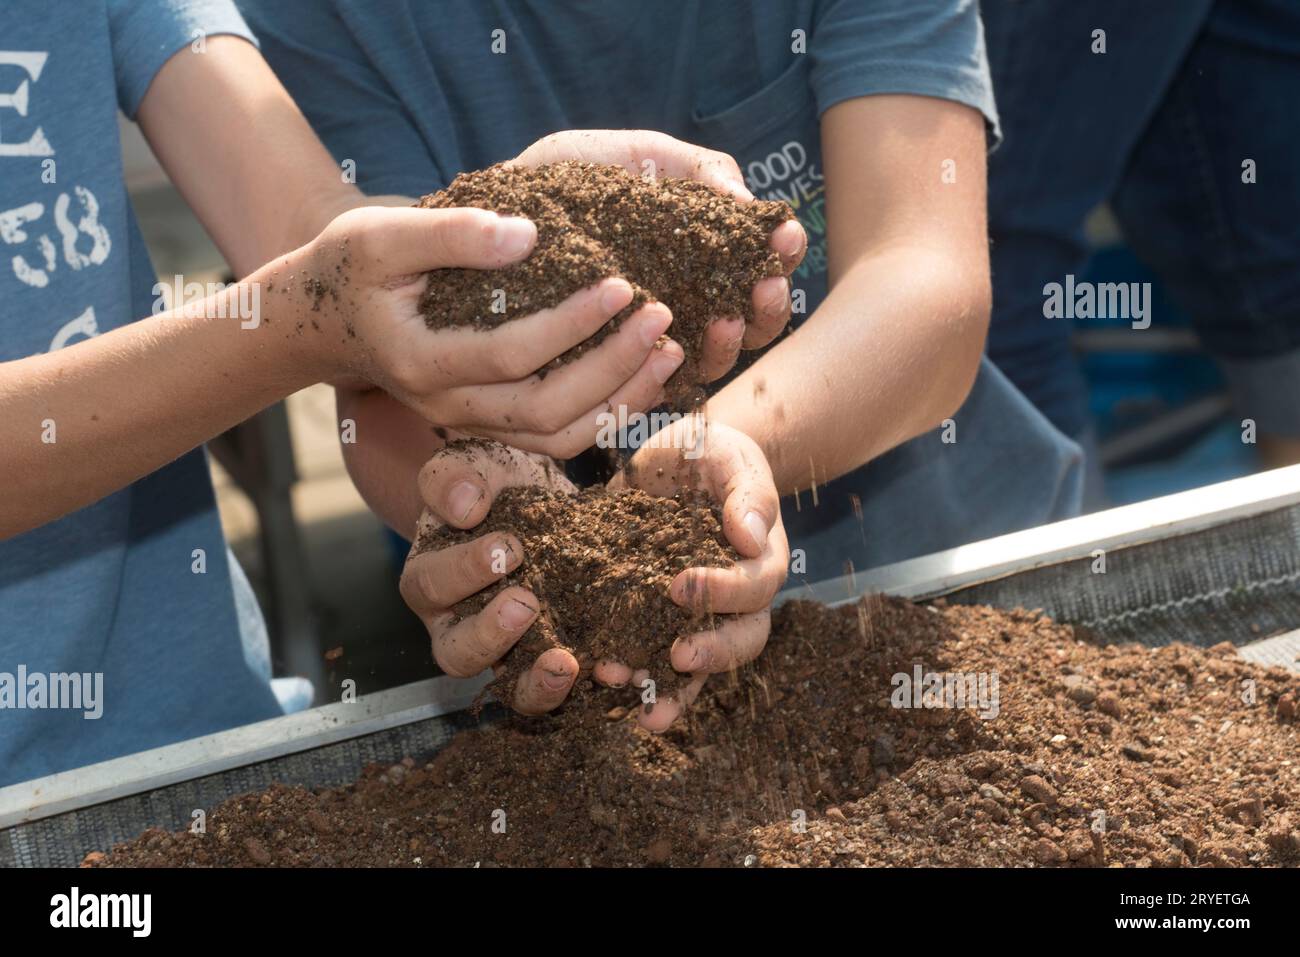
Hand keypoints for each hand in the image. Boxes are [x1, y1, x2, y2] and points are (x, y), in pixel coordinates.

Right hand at [264, 205, 683, 457]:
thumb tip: (529, 235)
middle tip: (661, 317)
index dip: (572, 325)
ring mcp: (468, 425)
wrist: (321, 320)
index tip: (622, 284)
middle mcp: (446, 408)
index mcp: (420, 363)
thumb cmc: (351, 267)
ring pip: (557, 438)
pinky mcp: (488, 425)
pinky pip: (556, 439)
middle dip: (612, 367)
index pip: (510, 355)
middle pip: (545, 411)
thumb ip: (453, 234)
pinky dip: (607, 415)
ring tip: (669, 351)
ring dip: (621, 401)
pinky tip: (645, 376)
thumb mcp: (383, 235)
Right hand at [399, 440, 584, 713]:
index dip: (465, 571)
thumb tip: (466, 506)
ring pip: (508, 687)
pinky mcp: (545, 660)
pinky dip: (575, 686)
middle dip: (491, 634)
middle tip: (526, 603)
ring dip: (534, 682)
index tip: (508, 546)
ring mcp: (504, 652)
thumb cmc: (489, 485)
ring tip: (564, 662)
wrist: (531, 498)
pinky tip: (602, 668)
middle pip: (458, 653)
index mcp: (429, 581)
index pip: (431, 585)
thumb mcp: (467, 466)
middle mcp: (458, 627)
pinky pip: (553, 689)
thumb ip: (451, 478)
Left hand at [509, 130, 806, 379]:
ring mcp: (655, 339)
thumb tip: (752, 206)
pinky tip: (673, 349)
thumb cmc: (580, 175)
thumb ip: (701, 172)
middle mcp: (692, 302)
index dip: (782, 254)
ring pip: (714, 361)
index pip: (763, 264)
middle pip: (753, 323)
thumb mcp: (644, 158)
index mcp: (708, 253)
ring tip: (726, 319)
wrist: (505, 202)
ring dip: (731, 345)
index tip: (784, 235)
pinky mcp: (615, 370)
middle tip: (765, 285)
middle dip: (769, 306)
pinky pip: (653, 388)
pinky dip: (671, 374)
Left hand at [602, 419, 787, 729]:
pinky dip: (632, 674)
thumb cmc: (713, 455)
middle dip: (710, 655)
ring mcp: (697, 616)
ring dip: (669, 687)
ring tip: (633, 695)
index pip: (754, 588)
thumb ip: (747, 492)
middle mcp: (736, 600)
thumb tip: (750, 535)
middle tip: (676, 658)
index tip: (679, 585)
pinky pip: (651, 657)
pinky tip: (602, 680)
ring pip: (696, 665)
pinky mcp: (655, 619)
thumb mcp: (732, 458)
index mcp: (761, 561)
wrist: (677, 462)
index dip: (721, 592)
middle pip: (739, 642)